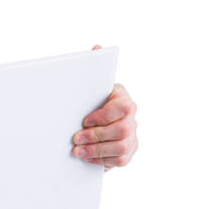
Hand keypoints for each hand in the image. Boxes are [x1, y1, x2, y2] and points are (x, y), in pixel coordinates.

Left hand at [72, 46, 138, 169]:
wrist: (95, 125)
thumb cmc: (91, 104)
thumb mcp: (92, 88)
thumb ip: (93, 70)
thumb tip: (97, 47)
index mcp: (123, 98)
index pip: (123, 107)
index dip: (103, 116)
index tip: (84, 120)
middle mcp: (132, 117)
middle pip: (122, 129)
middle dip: (97, 135)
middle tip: (76, 139)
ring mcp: (133, 135)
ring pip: (121, 146)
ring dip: (97, 150)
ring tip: (77, 151)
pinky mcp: (128, 152)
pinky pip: (120, 160)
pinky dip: (101, 160)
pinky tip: (86, 158)